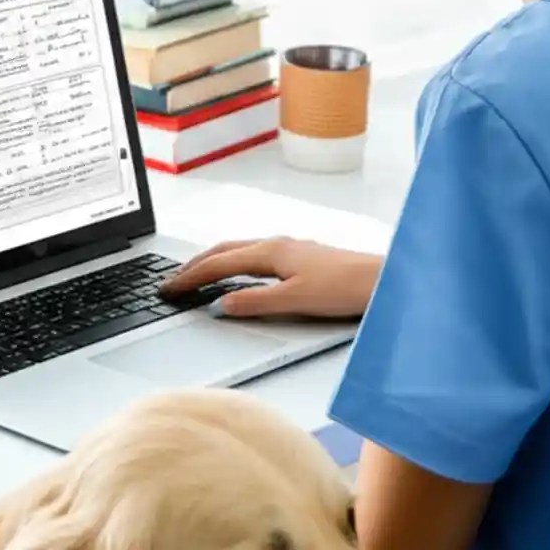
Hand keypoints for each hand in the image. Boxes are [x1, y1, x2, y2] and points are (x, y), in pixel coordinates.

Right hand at [159, 237, 382, 318]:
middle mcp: (277, 244)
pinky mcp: (301, 257)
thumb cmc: (344, 288)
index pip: (218, 263)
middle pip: (225, 250)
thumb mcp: (294, 300)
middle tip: (172, 279)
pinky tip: (239, 274)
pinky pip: (255, 255)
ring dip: (214, 260)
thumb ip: (256, 302)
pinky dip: (235, 262)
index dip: (190, 276)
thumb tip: (221, 305)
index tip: (168, 288)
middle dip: (195, 263)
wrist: (382, 280)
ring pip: (240, 250)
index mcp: (270, 252)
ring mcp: (290, 248)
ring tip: (197, 274)